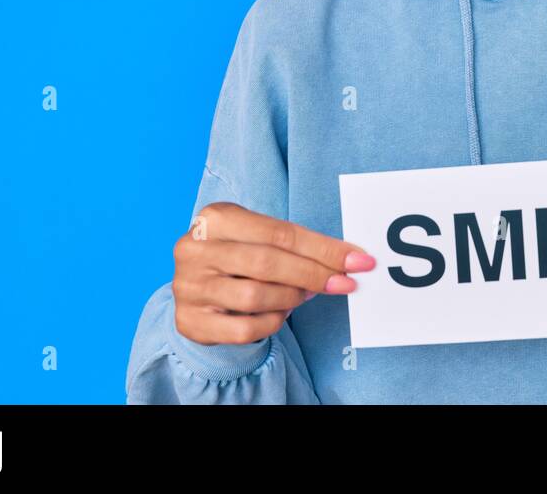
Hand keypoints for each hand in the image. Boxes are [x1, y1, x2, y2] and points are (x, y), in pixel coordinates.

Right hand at [172, 201, 376, 345]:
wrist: (195, 286)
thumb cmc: (238, 255)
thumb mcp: (258, 236)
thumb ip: (294, 243)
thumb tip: (348, 258)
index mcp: (216, 217)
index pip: (280, 232)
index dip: (323, 248)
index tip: (358, 260)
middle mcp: (195, 249)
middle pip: (268, 263)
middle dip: (314, 274)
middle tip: (344, 282)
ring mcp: (188, 286)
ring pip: (256, 296)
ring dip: (291, 298)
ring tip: (304, 294)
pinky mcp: (190, 321)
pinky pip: (244, 328)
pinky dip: (272, 323)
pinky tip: (281, 313)